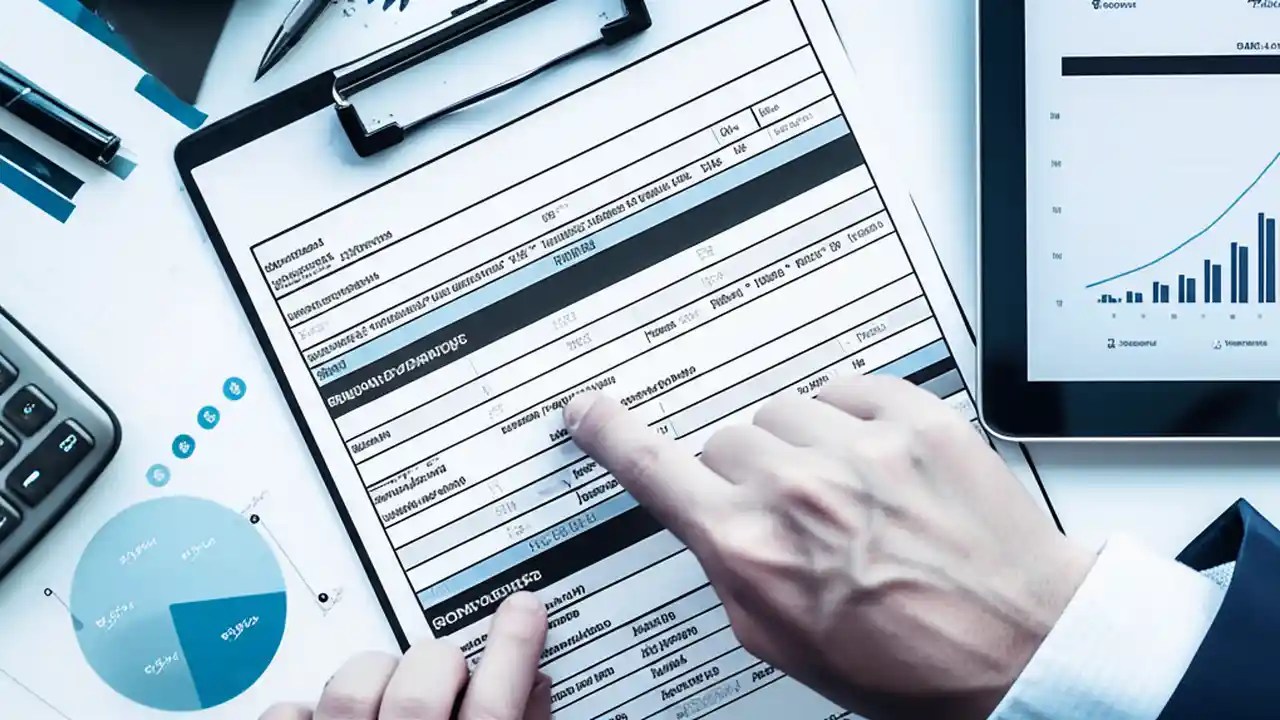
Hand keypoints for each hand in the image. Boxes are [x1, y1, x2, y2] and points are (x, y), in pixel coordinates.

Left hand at [261, 593, 548, 719]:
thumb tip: (533, 684)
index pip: (494, 711)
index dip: (512, 650)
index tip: (522, 608)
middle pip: (421, 692)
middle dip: (437, 662)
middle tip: (444, 667)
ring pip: (350, 692)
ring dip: (372, 675)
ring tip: (381, 691)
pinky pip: (288, 712)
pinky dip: (303, 707)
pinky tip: (322, 717)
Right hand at [565, 375, 1094, 719]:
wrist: (1021, 643)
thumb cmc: (910, 663)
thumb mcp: (782, 639)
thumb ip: (729, 565)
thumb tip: (709, 521)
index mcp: (750, 546)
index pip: (652, 467)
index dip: (610, 434)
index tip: (590, 410)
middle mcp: (797, 487)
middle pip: (727, 441)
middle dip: (749, 476)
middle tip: (795, 515)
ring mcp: (858, 445)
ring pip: (785, 410)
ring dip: (804, 446)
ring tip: (849, 495)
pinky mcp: (914, 417)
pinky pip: (848, 387)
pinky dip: (854, 420)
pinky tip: (878, 468)